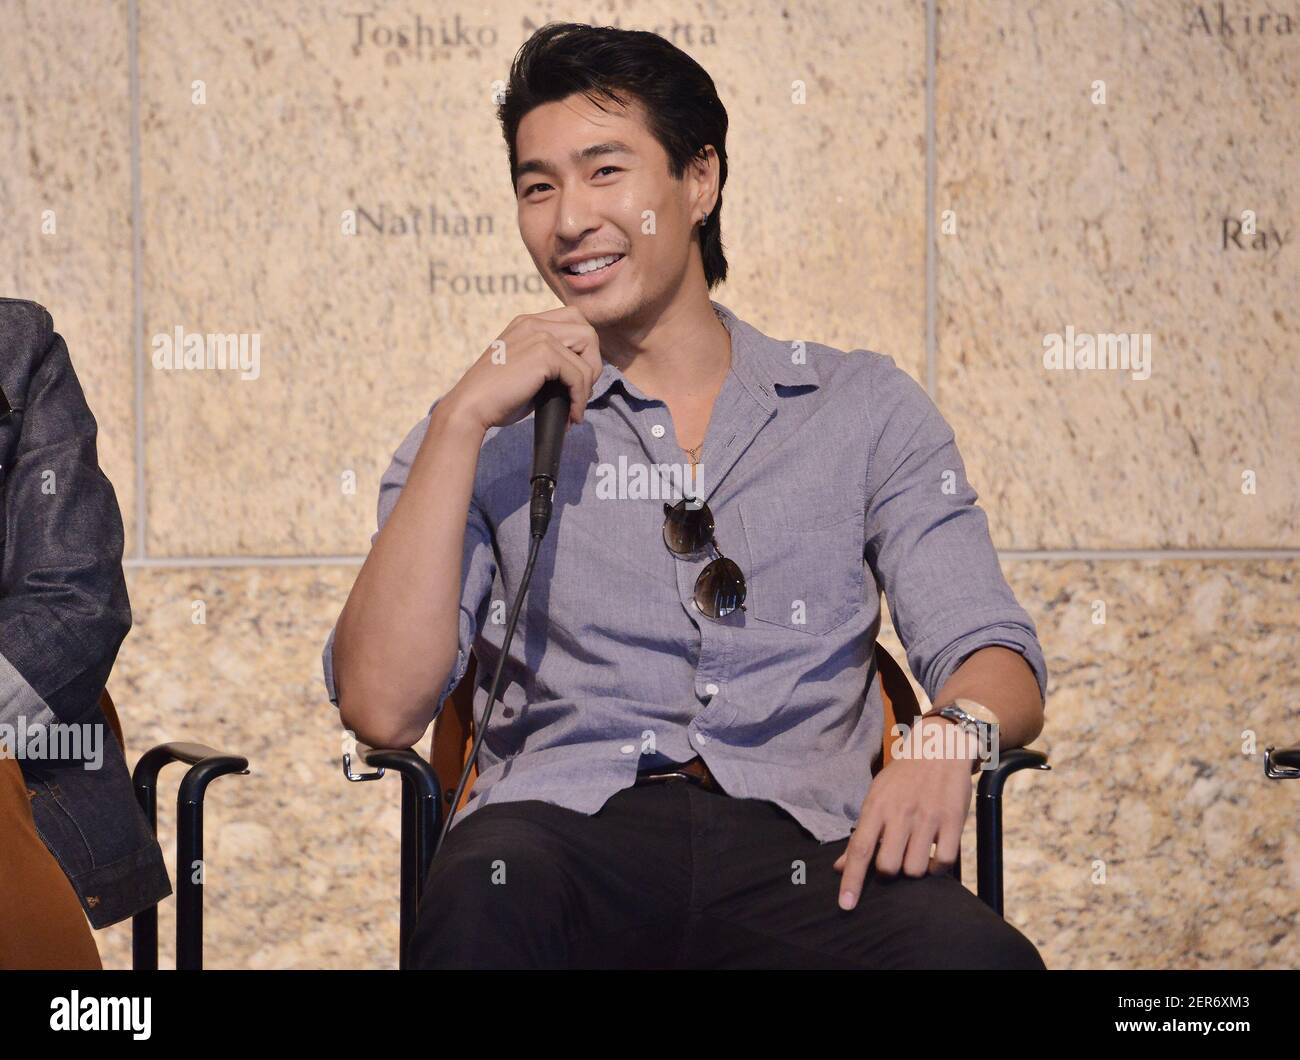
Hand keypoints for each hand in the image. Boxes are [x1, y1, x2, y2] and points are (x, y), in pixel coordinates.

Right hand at [442, 305, 603, 432]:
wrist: (470, 407)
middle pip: (587, 331)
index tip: (576, 380)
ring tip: (575, 406)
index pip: (574, 320)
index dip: (583, 350)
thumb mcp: (525, 369)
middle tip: (580, 393)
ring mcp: (539, 335)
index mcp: (527, 323)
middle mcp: (533, 323)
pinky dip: (580, 398)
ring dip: (588, 383)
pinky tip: (571, 415)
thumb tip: (584, 377)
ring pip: (589, 351)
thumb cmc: (496, 397)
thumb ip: (551, 364)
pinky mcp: (543, 354)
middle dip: (592, 363)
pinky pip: (579, 375)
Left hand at [832, 717, 976, 909]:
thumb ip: (860, 835)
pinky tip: (933, 857)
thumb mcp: (876, 797)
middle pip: (888, 866)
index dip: (851, 880)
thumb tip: (838, 866)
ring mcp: (928, 818)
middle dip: (888, 874)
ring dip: (913, 870)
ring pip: (915, 869)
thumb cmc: (902, 777)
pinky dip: (938, 868)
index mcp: (877, 808)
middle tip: (893, 860)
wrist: (939, 747)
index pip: (858, 849)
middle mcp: (900, 814)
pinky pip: (944, 862)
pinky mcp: (953, 821)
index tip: (845, 904)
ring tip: (914, 854)